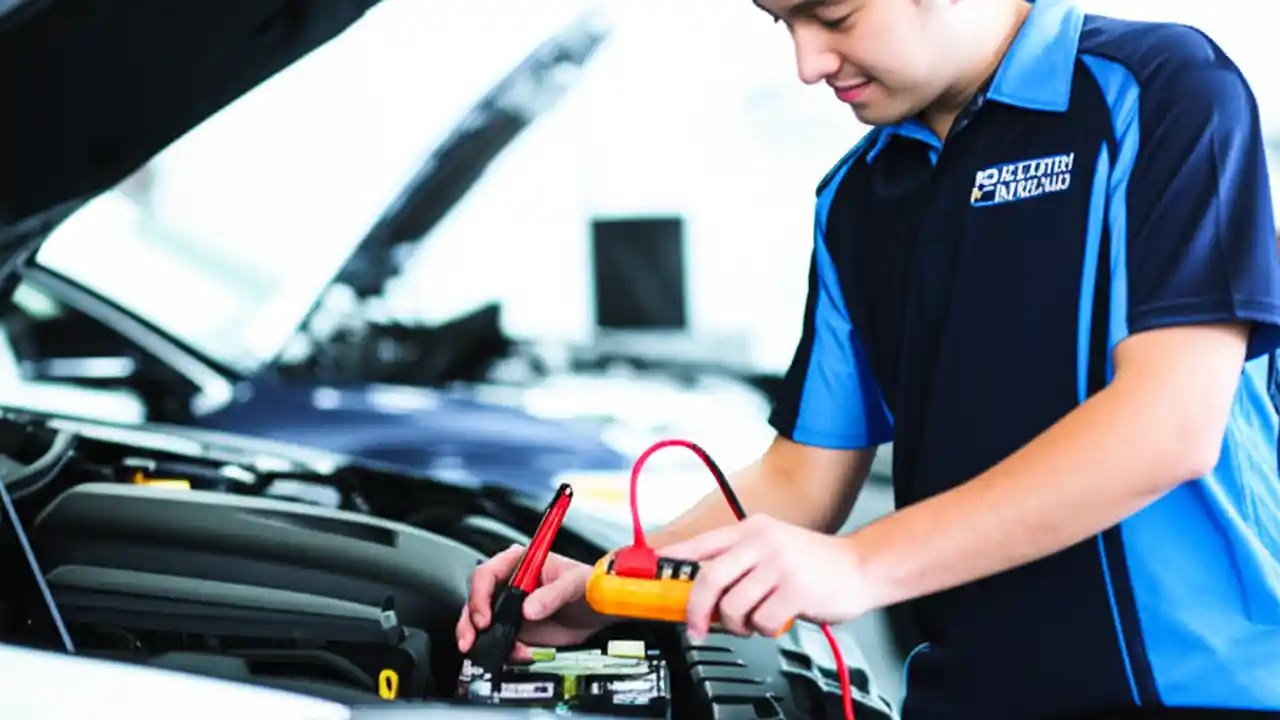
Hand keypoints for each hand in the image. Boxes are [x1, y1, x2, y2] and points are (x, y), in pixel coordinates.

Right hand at [456, 544, 611, 661]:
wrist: (599, 611)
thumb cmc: (588, 585)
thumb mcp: (576, 583)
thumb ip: (553, 594)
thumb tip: (529, 608)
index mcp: (520, 562)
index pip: (487, 573)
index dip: (480, 594)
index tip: (485, 616)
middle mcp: (510, 583)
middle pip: (477, 599)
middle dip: (470, 620)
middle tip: (472, 638)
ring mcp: (510, 607)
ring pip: (480, 621)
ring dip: (477, 637)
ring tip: (479, 649)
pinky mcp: (515, 628)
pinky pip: (498, 640)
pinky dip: (502, 650)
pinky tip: (515, 653)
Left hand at [659, 515, 869, 639]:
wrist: (862, 566)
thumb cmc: (816, 563)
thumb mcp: (773, 546)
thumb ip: (740, 559)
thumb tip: (700, 586)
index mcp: (752, 529)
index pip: (701, 544)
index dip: (672, 561)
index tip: (651, 574)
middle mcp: (762, 542)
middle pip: (708, 578)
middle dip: (696, 609)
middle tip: (697, 626)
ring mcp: (779, 565)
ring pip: (733, 605)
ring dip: (737, 624)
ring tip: (752, 622)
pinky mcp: (796, 589)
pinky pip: (762, 621)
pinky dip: (765, 630)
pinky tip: (777, 621)